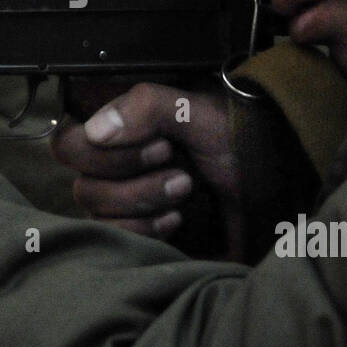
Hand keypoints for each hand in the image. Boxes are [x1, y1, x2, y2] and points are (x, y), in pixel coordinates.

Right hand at [51, 82, 241, 255]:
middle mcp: (113, 166)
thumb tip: (96, 130)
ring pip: (96, 212)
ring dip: (141, 201)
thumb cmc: (240, 141)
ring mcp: (123, 203)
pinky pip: (113, 240)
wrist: (279, 188)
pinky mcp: (138, 235)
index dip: (102, 150)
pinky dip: (143, 230)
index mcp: (120, 129)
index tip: (157, 144)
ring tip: (185, 192)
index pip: (67, 142)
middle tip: (179, 168)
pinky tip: (176, 220)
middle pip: (79, 181)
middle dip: (129, 177)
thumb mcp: (199, 111)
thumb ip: (147, 106)